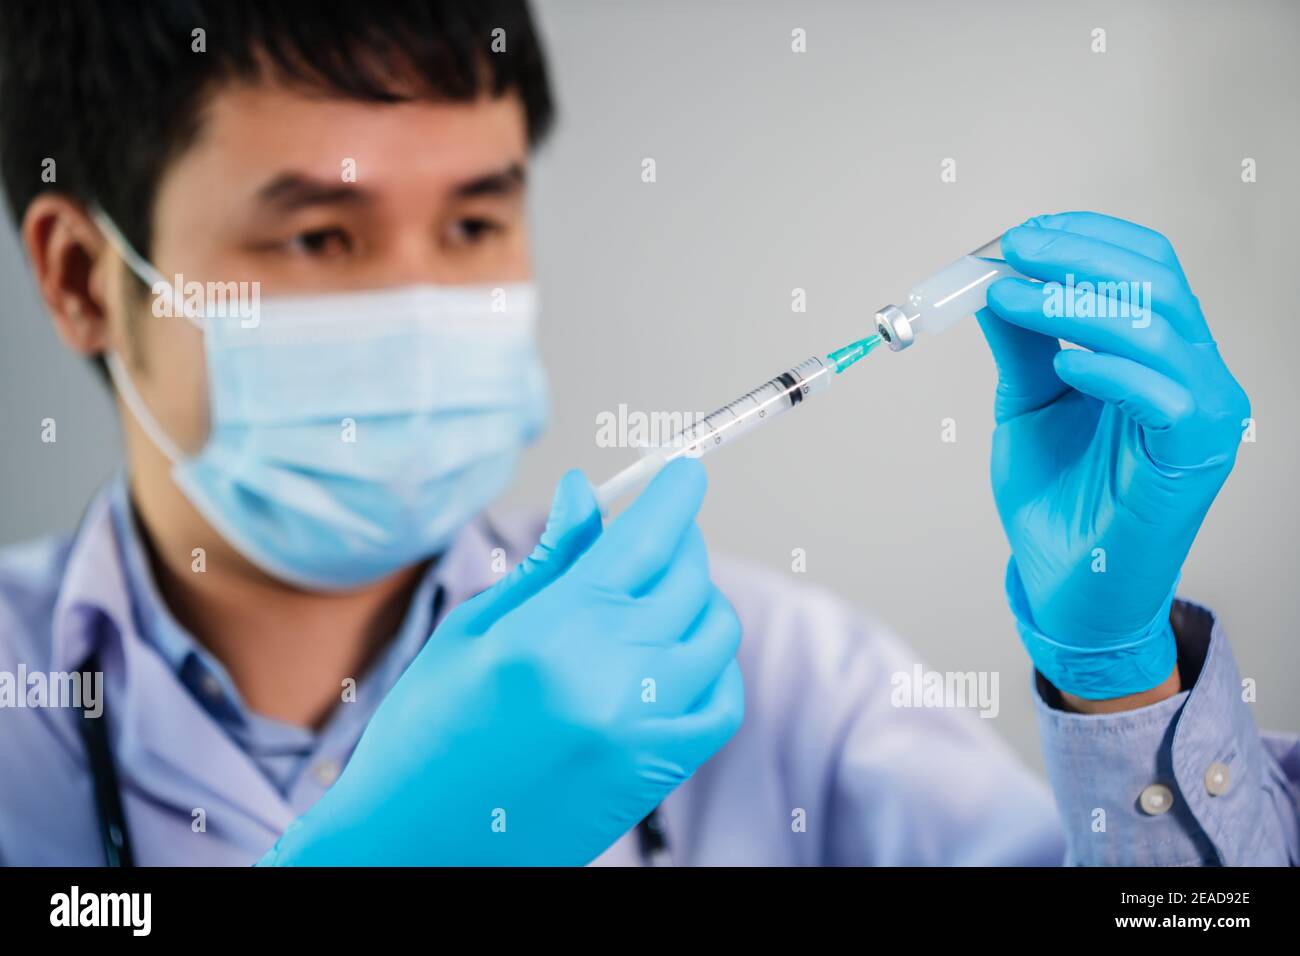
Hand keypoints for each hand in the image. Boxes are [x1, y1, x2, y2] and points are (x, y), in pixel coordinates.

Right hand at [258, 458, 743, 864]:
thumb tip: (587, 491)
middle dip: (677, 539)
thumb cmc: (426, 732)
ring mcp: (644, 728)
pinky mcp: (659, 770)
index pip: (645, 538)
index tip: (686, 471)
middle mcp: (611, 677)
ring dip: (695, 597)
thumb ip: (548, 559)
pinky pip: (722, 698)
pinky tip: (675, 656)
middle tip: (651, 533)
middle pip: (687, 575)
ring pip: (714, 630)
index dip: (675, 493)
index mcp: (554, 632)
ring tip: (653, 598)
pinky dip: (712, 664)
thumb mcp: (472, 631)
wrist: (422, 847)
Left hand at [978, 212, 1249, 699]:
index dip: (1085, 238)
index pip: (1145, 265)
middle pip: (1156, 279)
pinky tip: (1061, 364)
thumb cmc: (1057, 497)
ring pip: (1158, 324)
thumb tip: (994, 274)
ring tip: (1013, 297)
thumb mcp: (1029, 400)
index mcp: (1159, 351)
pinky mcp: (1195, 455)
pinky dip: (1109, 368)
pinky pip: (1165, 393)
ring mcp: (1203, 411)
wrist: (1065, 584)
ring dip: (1077, 301)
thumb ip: (1022, 340)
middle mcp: (1193, 371)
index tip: (1018, 234)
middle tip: (1013, 251)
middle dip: (1079, 255)